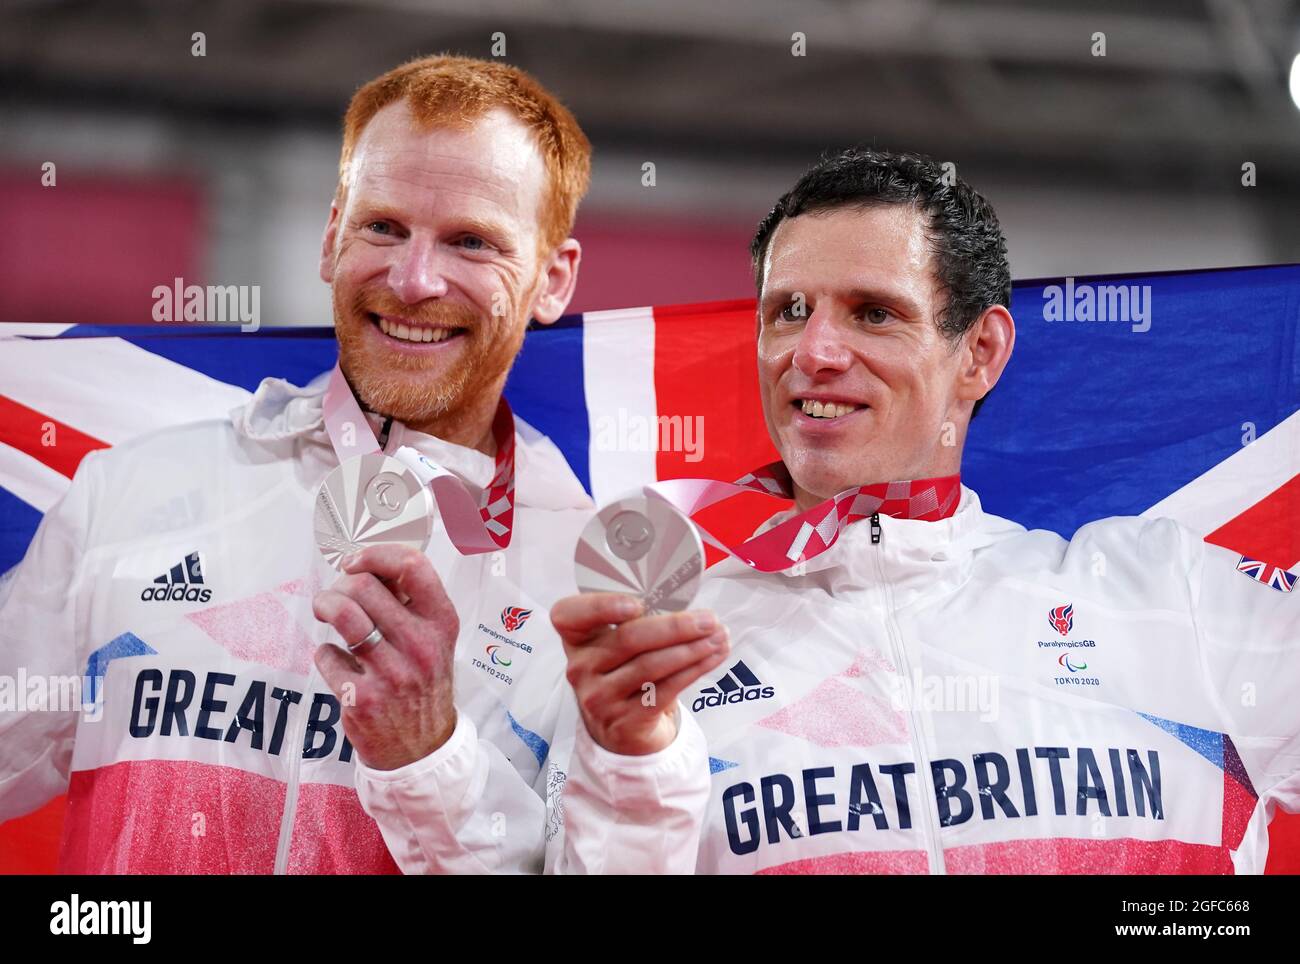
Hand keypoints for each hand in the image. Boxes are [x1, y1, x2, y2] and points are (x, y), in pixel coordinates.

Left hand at [312, 545, 458, 769]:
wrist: (422, 748)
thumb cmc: (423, 684)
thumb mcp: (434, 641)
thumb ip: (410, 604)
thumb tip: (368, 566)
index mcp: (441, 623)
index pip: (413, 566)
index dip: (376, 555)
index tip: (356, 562)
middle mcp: (421, 645)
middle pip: (364, 586)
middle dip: (340, 585)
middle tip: (337, 597)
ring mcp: (392, 673)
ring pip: (342, 614)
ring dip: (325, 606)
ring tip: (325, 611)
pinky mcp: (363, 698)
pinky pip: (327, 655)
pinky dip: (325, 654)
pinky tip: (337, 662)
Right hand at [551, 592, 729, 755]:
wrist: (622, 730)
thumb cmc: (625, 673)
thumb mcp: (617, 647)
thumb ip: (639, 623)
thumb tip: (691, 610)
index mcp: (577, 638)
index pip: (568, 616)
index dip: (600, 606)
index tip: (637, 604)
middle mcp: (581, 667)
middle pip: (628, 639)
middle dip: (675, 626)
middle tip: (708, 619)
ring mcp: (599, 697)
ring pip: (651, 665)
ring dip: (692, 649)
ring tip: (719, 637)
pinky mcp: (624, 721)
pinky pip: (665, 689)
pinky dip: (694, 670)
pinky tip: (712, 658)